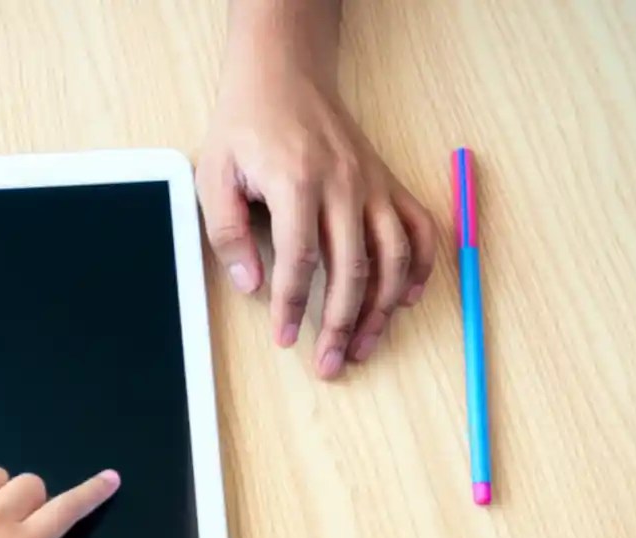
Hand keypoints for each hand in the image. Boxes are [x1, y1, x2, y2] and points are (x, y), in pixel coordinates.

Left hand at [197, 17, 437, 378]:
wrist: (284, 76)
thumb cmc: (247, 125)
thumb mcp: (215, 174)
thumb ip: (226, 231)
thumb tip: (250, 283)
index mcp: (297, 183)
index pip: (300, 260)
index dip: (292, 306)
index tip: (285, 338)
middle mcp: (344, 185)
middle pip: (353, 267)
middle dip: (342, 323)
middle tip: (331, 363)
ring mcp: (372, 184)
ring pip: (392, 256)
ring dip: (382, 308)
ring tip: (365, 346)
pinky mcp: (387, 182)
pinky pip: (419, 228)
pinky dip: (420, 266)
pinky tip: (407, 299)